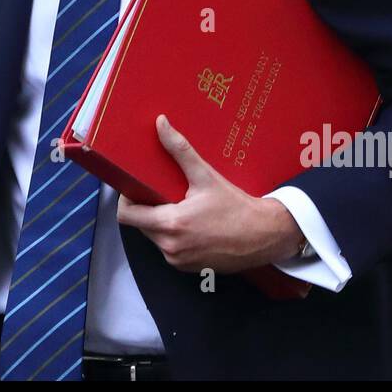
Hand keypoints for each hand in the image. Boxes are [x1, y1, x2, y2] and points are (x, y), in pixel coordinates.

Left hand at [116, 114, 305, 273]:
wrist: (264, 235)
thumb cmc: (236, 207)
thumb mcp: (206, 176)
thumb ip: (179, 149)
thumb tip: (161, 124)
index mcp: (171, 224)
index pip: (126, 216)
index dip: (127, 199)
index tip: (136, 187)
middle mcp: (170, 247)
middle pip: (140, 225)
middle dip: (146, 208)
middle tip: (161, 191)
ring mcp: (179, 260)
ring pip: (154, 238)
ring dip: (160, 222)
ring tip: (177, 205)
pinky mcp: (188, 268)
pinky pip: (169, 249)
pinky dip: (174, 237)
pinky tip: (190, 223)